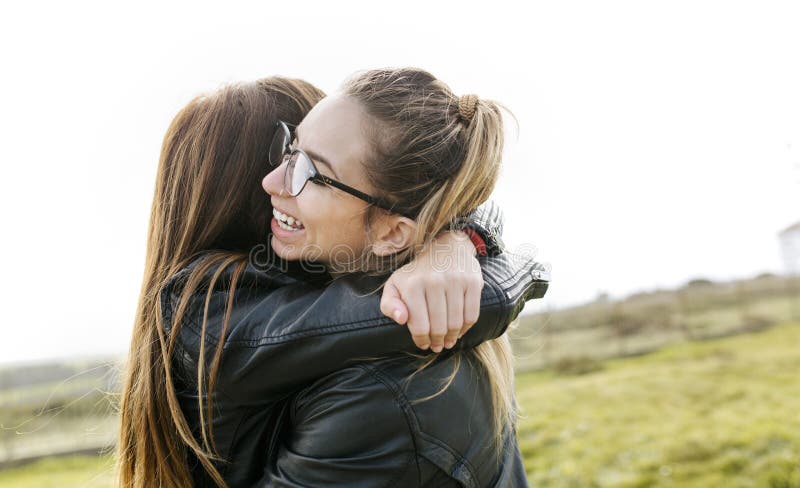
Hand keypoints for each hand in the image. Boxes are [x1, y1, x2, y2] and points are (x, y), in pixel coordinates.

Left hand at [380, 231, 482, 351]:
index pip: (419, 326)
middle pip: (439, 327)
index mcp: (412, 285)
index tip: (423, 344)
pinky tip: (459, 331)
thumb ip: (389, 305)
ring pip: (456, 323)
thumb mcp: (395, 286)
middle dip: (437, 341)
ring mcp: (455, 281)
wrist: (444, 249)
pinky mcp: (472, 281)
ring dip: (452, 337)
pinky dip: (466, 328)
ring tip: (448, 341)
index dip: (421, 340)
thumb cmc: (416, 274)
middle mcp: (434, 281)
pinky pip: (472, 314)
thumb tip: (401, 319)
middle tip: (437, 346)